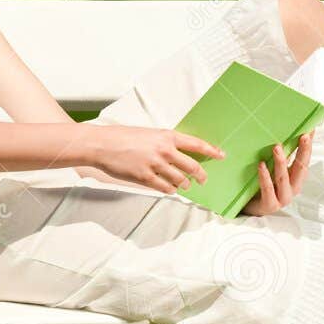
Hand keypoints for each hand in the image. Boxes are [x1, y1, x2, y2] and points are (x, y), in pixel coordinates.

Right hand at [87, 125, 225, 193]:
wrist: (102, 144)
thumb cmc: (123, 137)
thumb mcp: (149, 134)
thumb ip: (165, 142)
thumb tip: (180, 153)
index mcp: (166, 136)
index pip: (196, 144)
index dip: (212, 151)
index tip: (221, 155)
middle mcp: (164, 150)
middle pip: (192, 166)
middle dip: (200, 175)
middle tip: (203, 179)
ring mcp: (155, 165)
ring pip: (180, 180)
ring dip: (184, 184)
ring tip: (184, 185)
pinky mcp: (145, 178)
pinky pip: (165, 188)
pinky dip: (170, 190)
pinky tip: (170, 188)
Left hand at [240, 132, 312, 215]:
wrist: (251, 209)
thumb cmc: (265, 186)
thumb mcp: (276, 170)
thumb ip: (284, 156)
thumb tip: (287, 134)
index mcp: (297, 178)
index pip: (306, 160)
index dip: (309, 146)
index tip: (310, 130)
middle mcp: (293, 188)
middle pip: (301, 168)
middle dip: (303, 152)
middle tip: (303, 136)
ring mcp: (283, 198)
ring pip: (284, 178)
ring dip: (281, 162)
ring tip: (276, 147)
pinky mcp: (270, 205)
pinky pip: (268, 189)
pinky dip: (264, 176)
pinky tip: (261, 165)